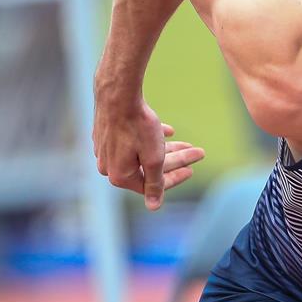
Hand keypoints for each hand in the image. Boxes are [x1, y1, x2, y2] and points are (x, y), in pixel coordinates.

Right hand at [92, 96, 202, 210]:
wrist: (117, 93)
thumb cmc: (137, 127)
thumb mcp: (153, 158)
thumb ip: (155, 183)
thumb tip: (153, 207)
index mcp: (119, 176)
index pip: (152, 185)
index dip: (175, 178)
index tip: (192, 170)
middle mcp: (108, 166)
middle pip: (148, 168)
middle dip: (176, 160)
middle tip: (197, 153)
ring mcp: (104, 149)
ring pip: (141, 153)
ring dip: (166, 149)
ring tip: (187, 144)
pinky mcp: (104, 133)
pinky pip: (131, 141)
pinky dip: (149, 138)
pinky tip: (167, 131)